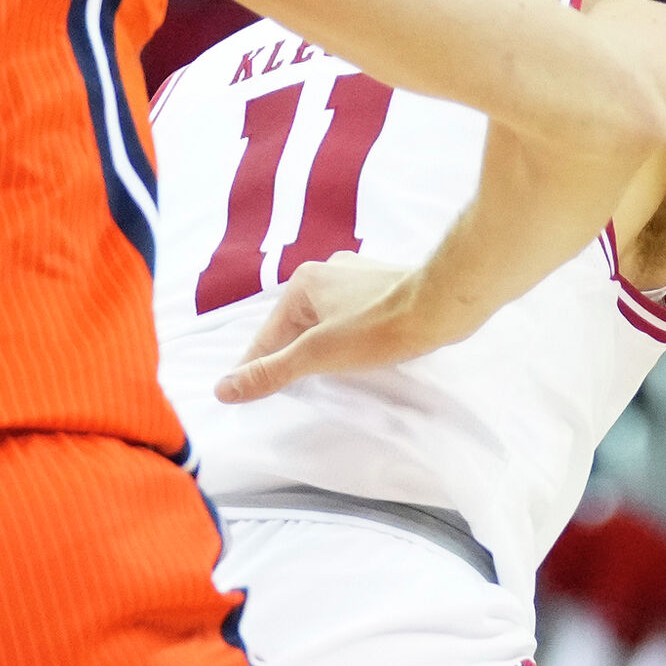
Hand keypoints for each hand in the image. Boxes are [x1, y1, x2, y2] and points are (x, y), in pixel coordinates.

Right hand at [213, 252, 483, 402]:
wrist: (442, 305)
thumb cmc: (379, 327)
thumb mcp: (316, 355)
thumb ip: (271, 372)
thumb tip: (224, 388)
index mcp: (304, 282)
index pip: (269, 335)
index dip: (258, 367)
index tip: (243, 393)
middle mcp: (328, 272)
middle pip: (297, 327)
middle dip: (291, 356)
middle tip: (283, 391)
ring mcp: (359, 278)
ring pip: (326, 321)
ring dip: (320, 347)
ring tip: (320, 378)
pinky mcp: (386, 287)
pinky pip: (352, 318)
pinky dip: (346, 338)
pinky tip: (355, 355)